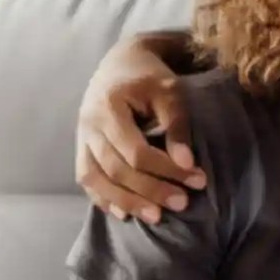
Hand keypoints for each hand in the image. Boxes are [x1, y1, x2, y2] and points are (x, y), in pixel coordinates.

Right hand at [75, 33, 205, 223]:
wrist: (121, 62)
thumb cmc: (150, 76)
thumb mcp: (170, 91)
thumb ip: (177, 126)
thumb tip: (187, 164)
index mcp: (108, 106)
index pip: (136, 151)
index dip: (167, 170)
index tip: (198, 180)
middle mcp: (89, 124)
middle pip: (116, 170)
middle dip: (151, 190)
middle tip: (182, 204)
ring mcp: (81, 137)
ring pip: (96, 179)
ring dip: (126, 201)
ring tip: (156, 218)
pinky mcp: (82, 147)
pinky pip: (87, 179)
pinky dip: (104, 198)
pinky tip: (124, 213)